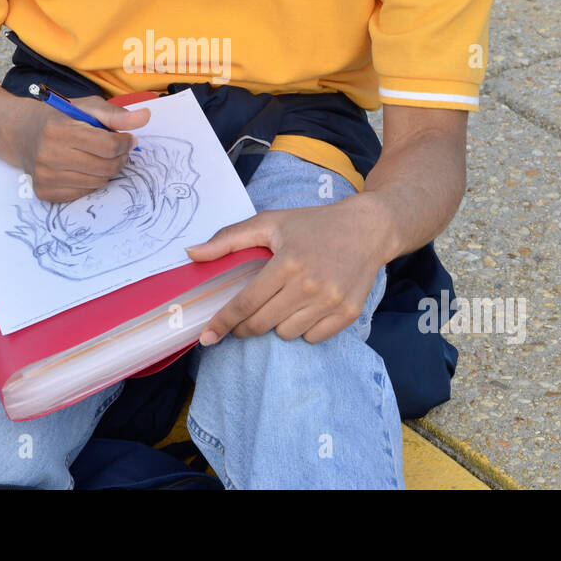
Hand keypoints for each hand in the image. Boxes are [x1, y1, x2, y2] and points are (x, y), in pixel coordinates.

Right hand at [13, 96, 149, 202]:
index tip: (128, 138)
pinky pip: (84, 193)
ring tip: (101, 157)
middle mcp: (49, 156)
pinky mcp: (44, 192)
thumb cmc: (58, 118)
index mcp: (59, 130)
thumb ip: (116, 115)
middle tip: (119, 150)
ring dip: (107, 170)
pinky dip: (91, 181)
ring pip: (98, 182)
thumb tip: (145, 117)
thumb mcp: (86, 108)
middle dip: (120, 158)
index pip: (109, 146)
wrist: (20, 133)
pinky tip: (84, 168)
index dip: (126, 143)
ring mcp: (45, 177)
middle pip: (106, 167)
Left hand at [185, 196, 391, 344]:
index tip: (206, 337)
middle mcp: (309, 285)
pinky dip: (303, 329)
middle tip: (243, 318)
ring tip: (284, 301)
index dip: (222, 323)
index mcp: (287, 262)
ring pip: (286, 334)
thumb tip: (191, 253)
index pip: (245, 304)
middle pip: (262, 324)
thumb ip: (229, 239)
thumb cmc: (314, 224)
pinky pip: (312, 338)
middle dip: (245, 326)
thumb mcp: (270, 222)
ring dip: (277, 324)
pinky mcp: (348, 314)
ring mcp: (331, 302)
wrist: (368, 228)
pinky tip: (305, 308)